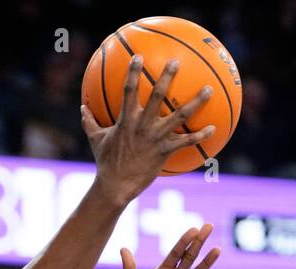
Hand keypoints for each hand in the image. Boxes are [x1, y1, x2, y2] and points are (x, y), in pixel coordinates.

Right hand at [82, 56, 214, 206]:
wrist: (116, 186)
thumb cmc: (105, 162)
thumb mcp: (95, 139)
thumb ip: (89, 122)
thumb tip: (82, 108)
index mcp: (126, 120)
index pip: (129, 90)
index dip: (133, 72)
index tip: (139, 56)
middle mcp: (142, 125)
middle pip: (157, 96)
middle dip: (167, 77)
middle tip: (176, 62)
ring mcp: (155, 138)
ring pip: (179, 117)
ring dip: (195, 103)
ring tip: (208, 90)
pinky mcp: (165, 151)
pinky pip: (186, 142)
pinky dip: (200, 135)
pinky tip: (213, 128)